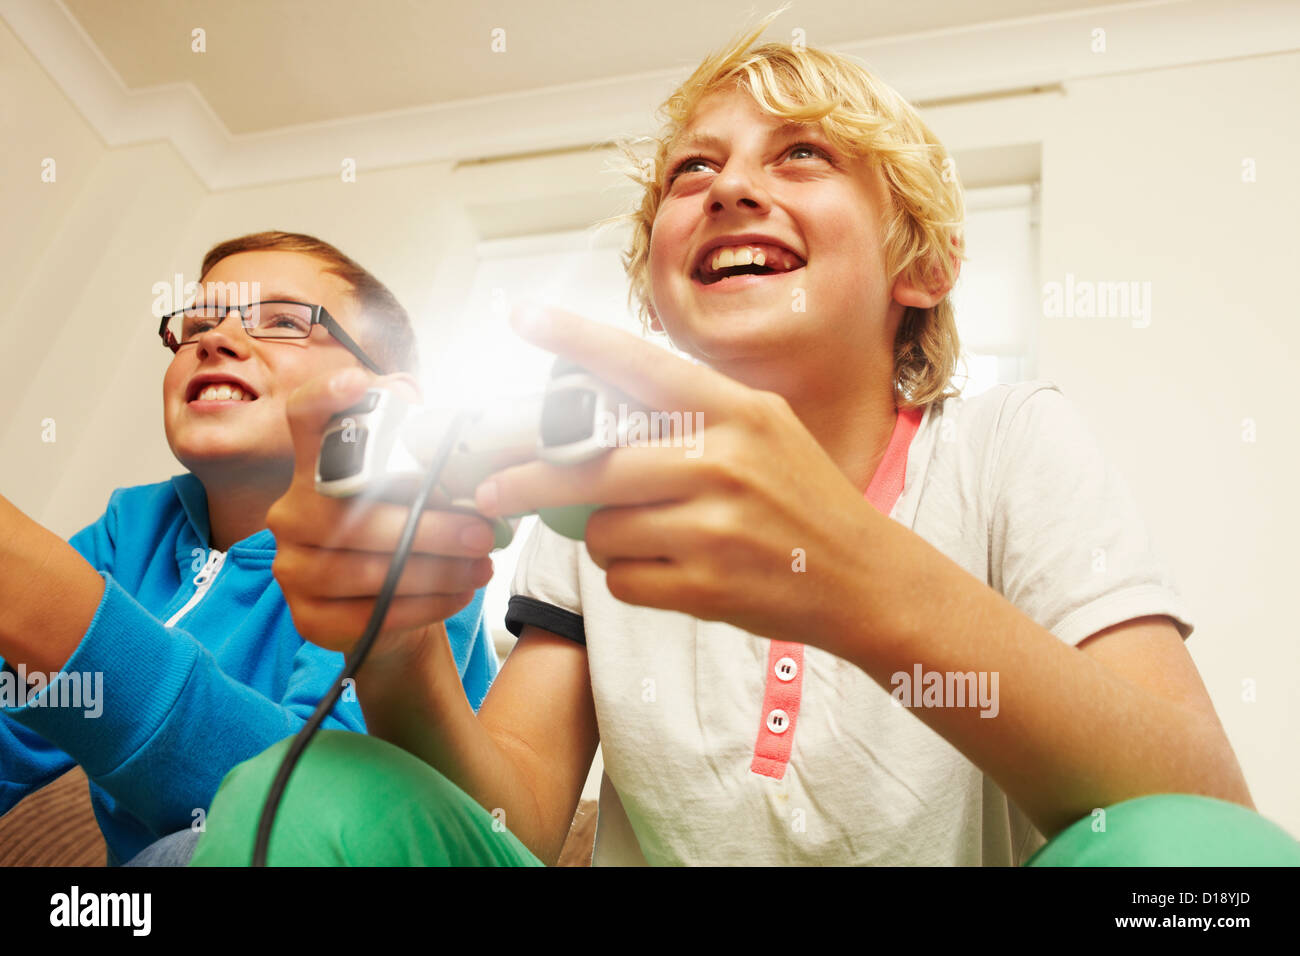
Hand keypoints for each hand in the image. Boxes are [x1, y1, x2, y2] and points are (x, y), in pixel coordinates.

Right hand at [267, 368, 496, 656]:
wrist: (389, 611)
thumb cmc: (407, 536)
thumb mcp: (420, 492)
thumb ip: (430, 457)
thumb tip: (461, 429)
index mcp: (317, 466)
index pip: (305, 418)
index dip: (325, 397)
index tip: (358, 383)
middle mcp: (293, 511)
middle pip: (353, 512)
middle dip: (428, 524)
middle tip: (482, 531)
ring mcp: (294, 567)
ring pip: (366, 568)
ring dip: (436, 567)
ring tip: (482, 564)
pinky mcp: (307, 617)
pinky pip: (370, 612)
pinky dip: (425, 603)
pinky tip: (460, 592)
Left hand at [474, 306, 884, 648]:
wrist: (864, 578)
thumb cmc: (803, 500)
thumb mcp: (764, 430)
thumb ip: (690, 417)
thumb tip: (596, 416)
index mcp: (736, 410)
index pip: (639, 364)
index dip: (574, 339)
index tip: (523, 317)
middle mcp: (724, 460)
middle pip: (589, 464)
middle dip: (527, 480)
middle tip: (492, 488)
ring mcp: (715, 526)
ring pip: (601, 529)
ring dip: (606, 539)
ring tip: (650, 538)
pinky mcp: (707, 586)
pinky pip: (622, 579)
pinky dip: (630, 578)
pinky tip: (671, 572)